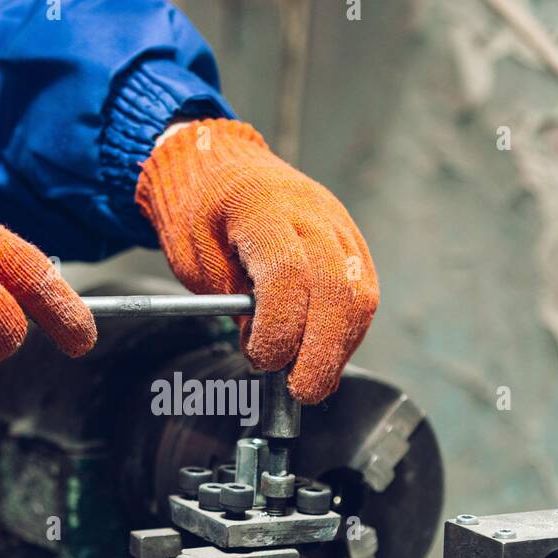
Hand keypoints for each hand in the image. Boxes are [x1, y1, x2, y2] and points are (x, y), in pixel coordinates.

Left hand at [136, 119, 378, 402]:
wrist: (222, 166)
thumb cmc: (201, 213)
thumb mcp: (194, 256)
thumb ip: (232, 301)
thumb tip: (270, 350)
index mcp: (263, 207)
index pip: (289, 274)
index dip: (280, 328)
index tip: (262, 360)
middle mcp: (312, 214)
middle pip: (338, 289)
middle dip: (322, 352)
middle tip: (300, 391)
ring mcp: (339, 227)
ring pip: (360, 296)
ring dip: (339, 349)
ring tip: (310, 380)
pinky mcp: (352, 245)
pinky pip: (363, 295)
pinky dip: (346, 333)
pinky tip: (322, 355)